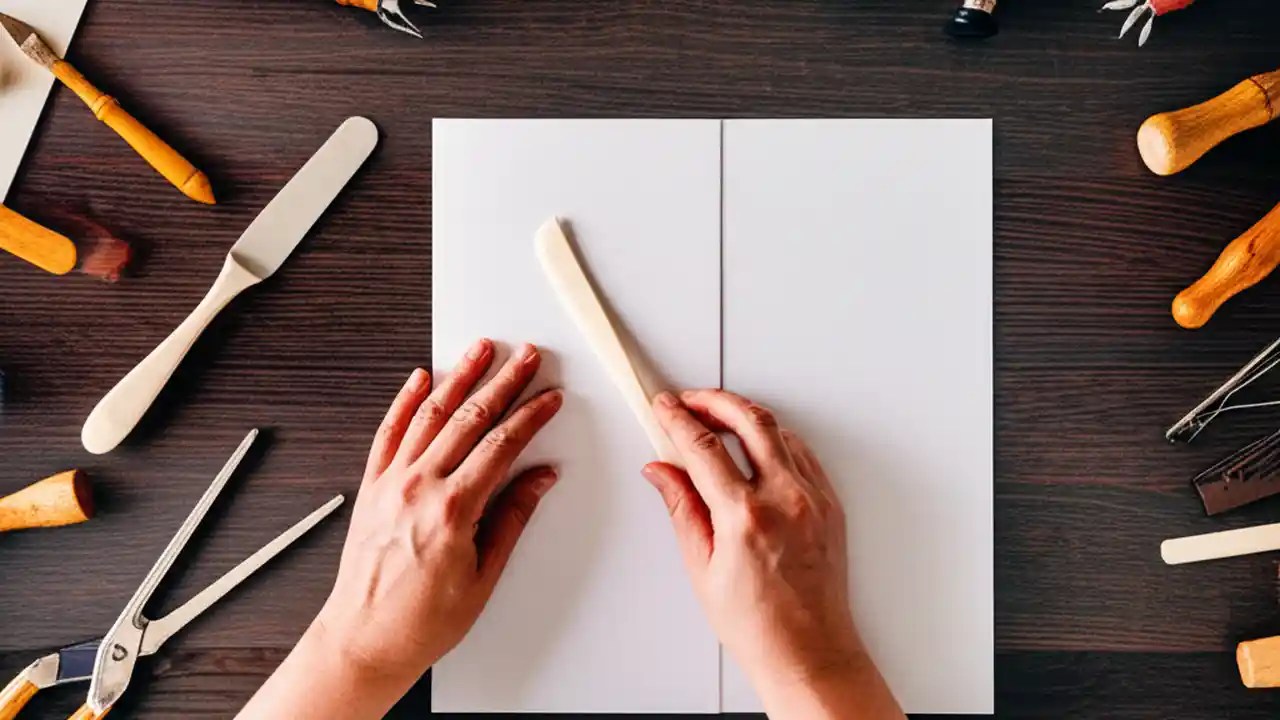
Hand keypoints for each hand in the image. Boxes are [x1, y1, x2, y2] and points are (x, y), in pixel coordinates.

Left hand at [239, 339, 562, 718]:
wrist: (365, 639)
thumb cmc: (422, 620)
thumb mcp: (484, 575)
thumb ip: (512, 518)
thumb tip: (539, 478)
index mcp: (454, 509)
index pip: (502, 444)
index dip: (531, 415)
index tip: (549, 397)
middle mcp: (419, 487)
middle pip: (470, 418)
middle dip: (503, 382)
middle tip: (524, 356)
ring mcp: (391, 483)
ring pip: (430, 414)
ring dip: (459, 377)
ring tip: (479, 350)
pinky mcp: (371, 487)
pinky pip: (388, 432)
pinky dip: (405, 402)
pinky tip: (420, 378)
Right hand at [646, 389, 902, 718]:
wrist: (807, 651)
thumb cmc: (757, 624)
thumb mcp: (702, 567)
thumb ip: (682, 508)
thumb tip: (662, 471)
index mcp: (745, 517)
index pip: (704, 447)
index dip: (678, 419)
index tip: (664, 407)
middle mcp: (785, 500)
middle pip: (749, 420)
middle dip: (715, 400)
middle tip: (691, 400)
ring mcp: (813, 499)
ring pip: (780, 431)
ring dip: (746, 416)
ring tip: (720, 418)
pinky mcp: (830, 505)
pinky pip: (802, 454)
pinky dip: (776, 439)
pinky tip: (758, 444)